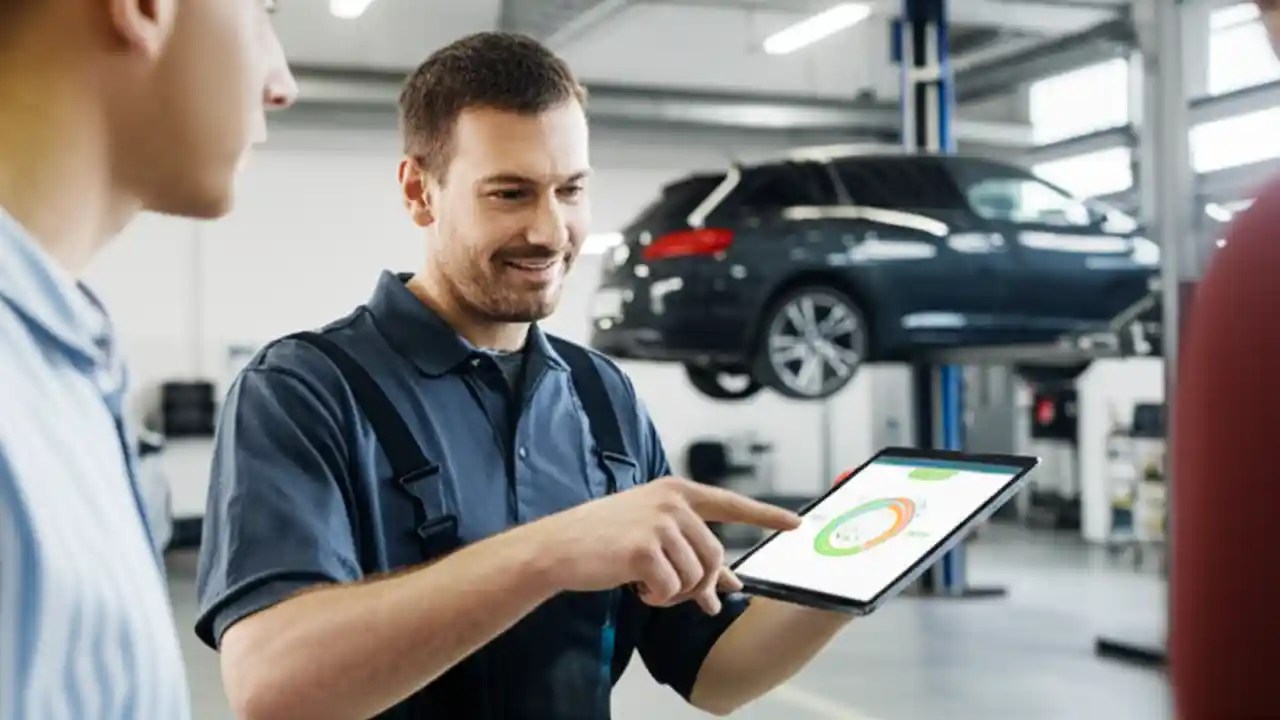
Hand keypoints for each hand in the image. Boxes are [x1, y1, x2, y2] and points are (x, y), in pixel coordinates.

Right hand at [530, 477, 800, 614]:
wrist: (559, 547)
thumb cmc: (603, 540)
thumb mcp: (653, 536)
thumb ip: (692, 551)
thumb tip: (731, 585)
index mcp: (676, 492)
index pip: (731, 504)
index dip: (765, 516)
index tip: (795, 524)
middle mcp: (672, 502)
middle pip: (714, 556)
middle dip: (702, 585)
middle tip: (686, 599)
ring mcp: (659, 523)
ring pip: (695, 576)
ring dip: (675, 593)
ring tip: (649, 585)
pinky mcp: (645, 548)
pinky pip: (672, 589)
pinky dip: (657, 598)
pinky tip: (636, 587)